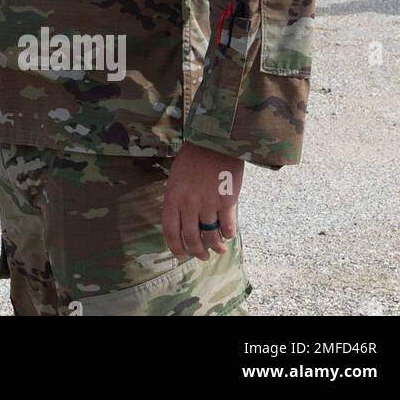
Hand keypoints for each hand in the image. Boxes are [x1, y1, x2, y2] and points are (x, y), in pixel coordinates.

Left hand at [163, 142, 243, 260]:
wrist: (214, 143)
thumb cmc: (193, 158)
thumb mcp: (176, 178)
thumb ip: (178, 200)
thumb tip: (184, 221)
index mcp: (172, 198)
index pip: (171, 231)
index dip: (175, 247)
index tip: (181, 255)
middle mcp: (189, 204)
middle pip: (192, 238)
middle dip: (197, 251)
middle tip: (202, 256)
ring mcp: (209, 204)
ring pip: (211, 236)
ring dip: (214, 246)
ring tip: (218, 250)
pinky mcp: (227, 203)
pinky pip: (228, 227)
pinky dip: (228, 234)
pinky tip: (228, 235)